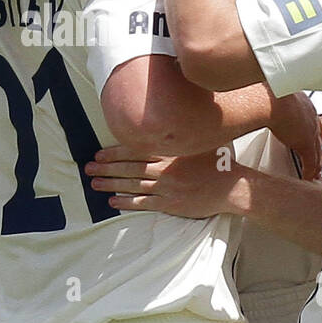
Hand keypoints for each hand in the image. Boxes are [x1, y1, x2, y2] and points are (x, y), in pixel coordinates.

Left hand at [85, 145, 245, 217]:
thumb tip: (165, 118)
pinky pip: (144, 203)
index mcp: (171, 151)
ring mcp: (167, 188)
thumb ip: (180, 133)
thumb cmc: (218, 161)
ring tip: (95, 183)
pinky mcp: (171, 204)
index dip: (115, 152)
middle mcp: (166, 169)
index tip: (99, 153)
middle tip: (89, 168)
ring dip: (111, 184)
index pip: (136, 150)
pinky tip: (113, 201)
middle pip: (130, 168)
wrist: (233, 187)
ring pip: (133, 186)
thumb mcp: (199, 140)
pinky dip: (127, 202)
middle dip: (107, 168)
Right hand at [266, 92, 321, 180]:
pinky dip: (310, 172)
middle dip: (320, 151)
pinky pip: (311, 162)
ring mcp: (310, 132)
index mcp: (304, 106)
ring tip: (316, 173)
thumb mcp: (275, 97)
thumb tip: (262, 103)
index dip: (318, 130)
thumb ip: (274, 103)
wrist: (271, 101)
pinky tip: (309, 178)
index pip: (314, 121)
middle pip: (318, 139)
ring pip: (317, 152)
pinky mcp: (306, 145)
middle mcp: (310, 118)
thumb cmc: (269, 95)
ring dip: (317, 164)